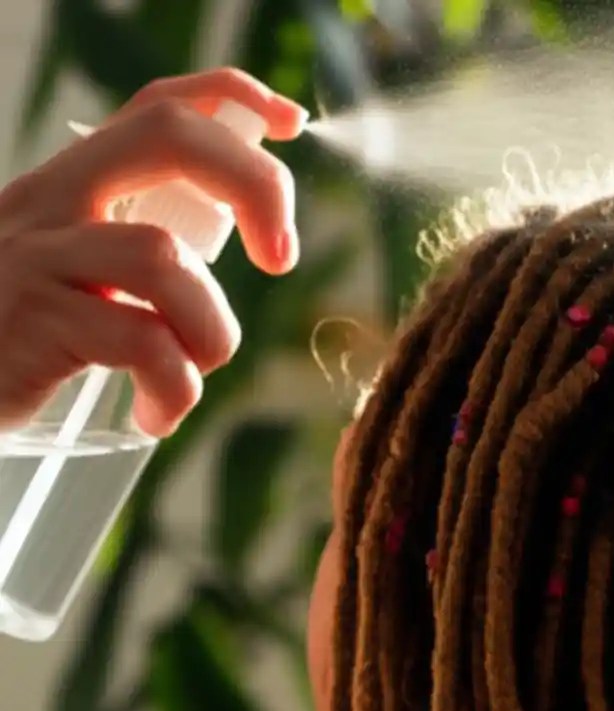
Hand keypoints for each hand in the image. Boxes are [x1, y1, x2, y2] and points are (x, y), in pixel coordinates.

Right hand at [0, 68, 308, 436]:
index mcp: (70, 188)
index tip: (289, 122)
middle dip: (254, 184)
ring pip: (166, 257)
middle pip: (170, 136)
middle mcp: (47, 203)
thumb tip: (239, 231)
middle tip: (280, 258)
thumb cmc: (21, 348)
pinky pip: (144, 343)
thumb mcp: (82, 280)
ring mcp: (33, 256)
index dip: (233, 96)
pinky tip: (156, 414)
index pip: (156, 107)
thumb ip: (144, 250)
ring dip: (211, 330)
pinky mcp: (28, 321)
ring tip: (192, 373)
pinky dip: (174, 389)